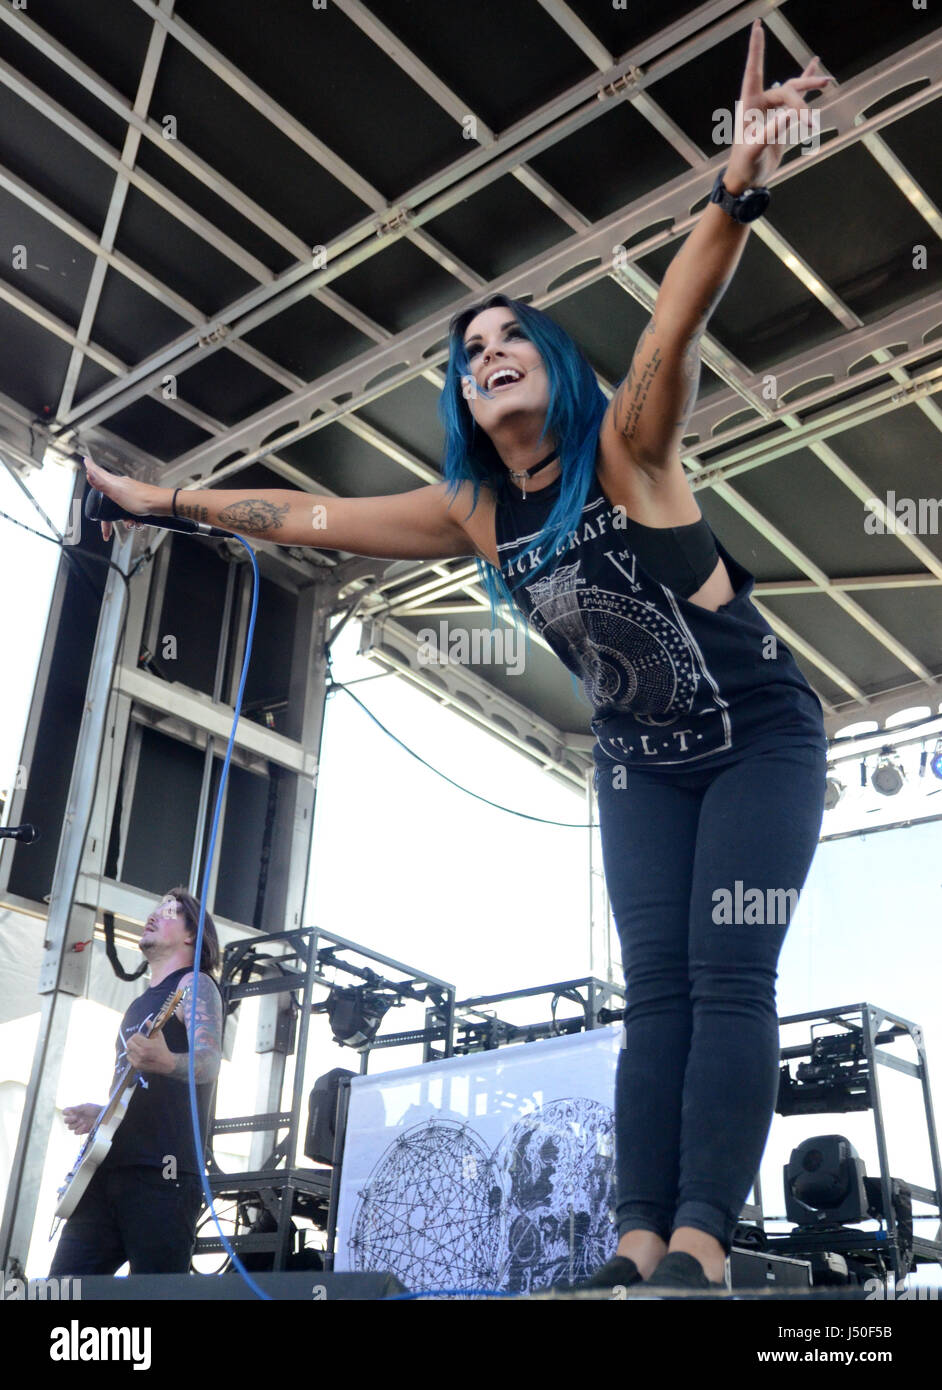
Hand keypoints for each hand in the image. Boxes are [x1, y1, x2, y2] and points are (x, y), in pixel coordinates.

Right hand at [62, 1103, 99, 1134]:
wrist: (103, 1115)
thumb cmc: (94, 1109)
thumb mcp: (86, 1106)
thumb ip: (76, 1108)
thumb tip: (68, 1111)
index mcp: (74, 1111)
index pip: (64, 1112)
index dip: (66, 1112)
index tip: (72, 1112)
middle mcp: (74, 1118)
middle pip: (65, 1121)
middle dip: (70, 1119)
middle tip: (76, 1117)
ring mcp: (77, 1125)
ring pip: (70, 1127)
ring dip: (76, 1124)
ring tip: (83, 1120)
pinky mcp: (81, 1130)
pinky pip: (76, 1132)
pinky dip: (79, 1129)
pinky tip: (85, 1125)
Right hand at [83, 458, 167, 541]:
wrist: (161, 505)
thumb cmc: (141, 499)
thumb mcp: (116, 493)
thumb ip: (102, 484)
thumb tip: (89, 473)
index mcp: (114, 482)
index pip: (98, 473)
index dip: (91, 467)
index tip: (85, 460)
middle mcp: (121, 486)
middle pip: (107, 500)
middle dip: (108, 519)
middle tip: (106, 531)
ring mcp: (130, 494)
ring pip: (119, 510)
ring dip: (124, 521)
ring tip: (130, 525)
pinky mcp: (138, 502)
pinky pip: (131, 514)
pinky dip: (133, 520)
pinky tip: (138, 524)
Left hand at [125, 1029, 174, 1074]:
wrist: (166, 1063)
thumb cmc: (162, 1048)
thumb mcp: (159, 1036)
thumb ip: (152, 1028)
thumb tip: (147, 1021)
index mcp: (147, 1045)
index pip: (134, 1037)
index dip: (137, 1035)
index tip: (141, 1036)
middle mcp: (141, 1053)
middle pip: (129, 1043)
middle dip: (132, 1040)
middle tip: (137, 1041)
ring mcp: (138, 1060)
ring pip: (127, 1050)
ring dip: (131, 1047)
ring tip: (137, 1047)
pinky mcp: (137, 1065)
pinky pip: (128, 1057)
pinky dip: (131, 1054)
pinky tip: (137, 1053)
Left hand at [725, 18, 831, 189]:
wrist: (747, 179)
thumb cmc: (746, 165)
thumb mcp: (756, 149)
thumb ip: (772, 131)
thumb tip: (792, 113)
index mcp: (749, 104)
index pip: (754, 71)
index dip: (756, 49)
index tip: (758, 26)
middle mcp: (760, 102)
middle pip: (786, 90)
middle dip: (800, 103)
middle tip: (809, 122)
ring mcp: (771, 109)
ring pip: (793, 91)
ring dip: (809, 89)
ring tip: (827, 82)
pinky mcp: (781, 118)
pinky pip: (796, 97)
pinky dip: (806, 83)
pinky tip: (815, 65)